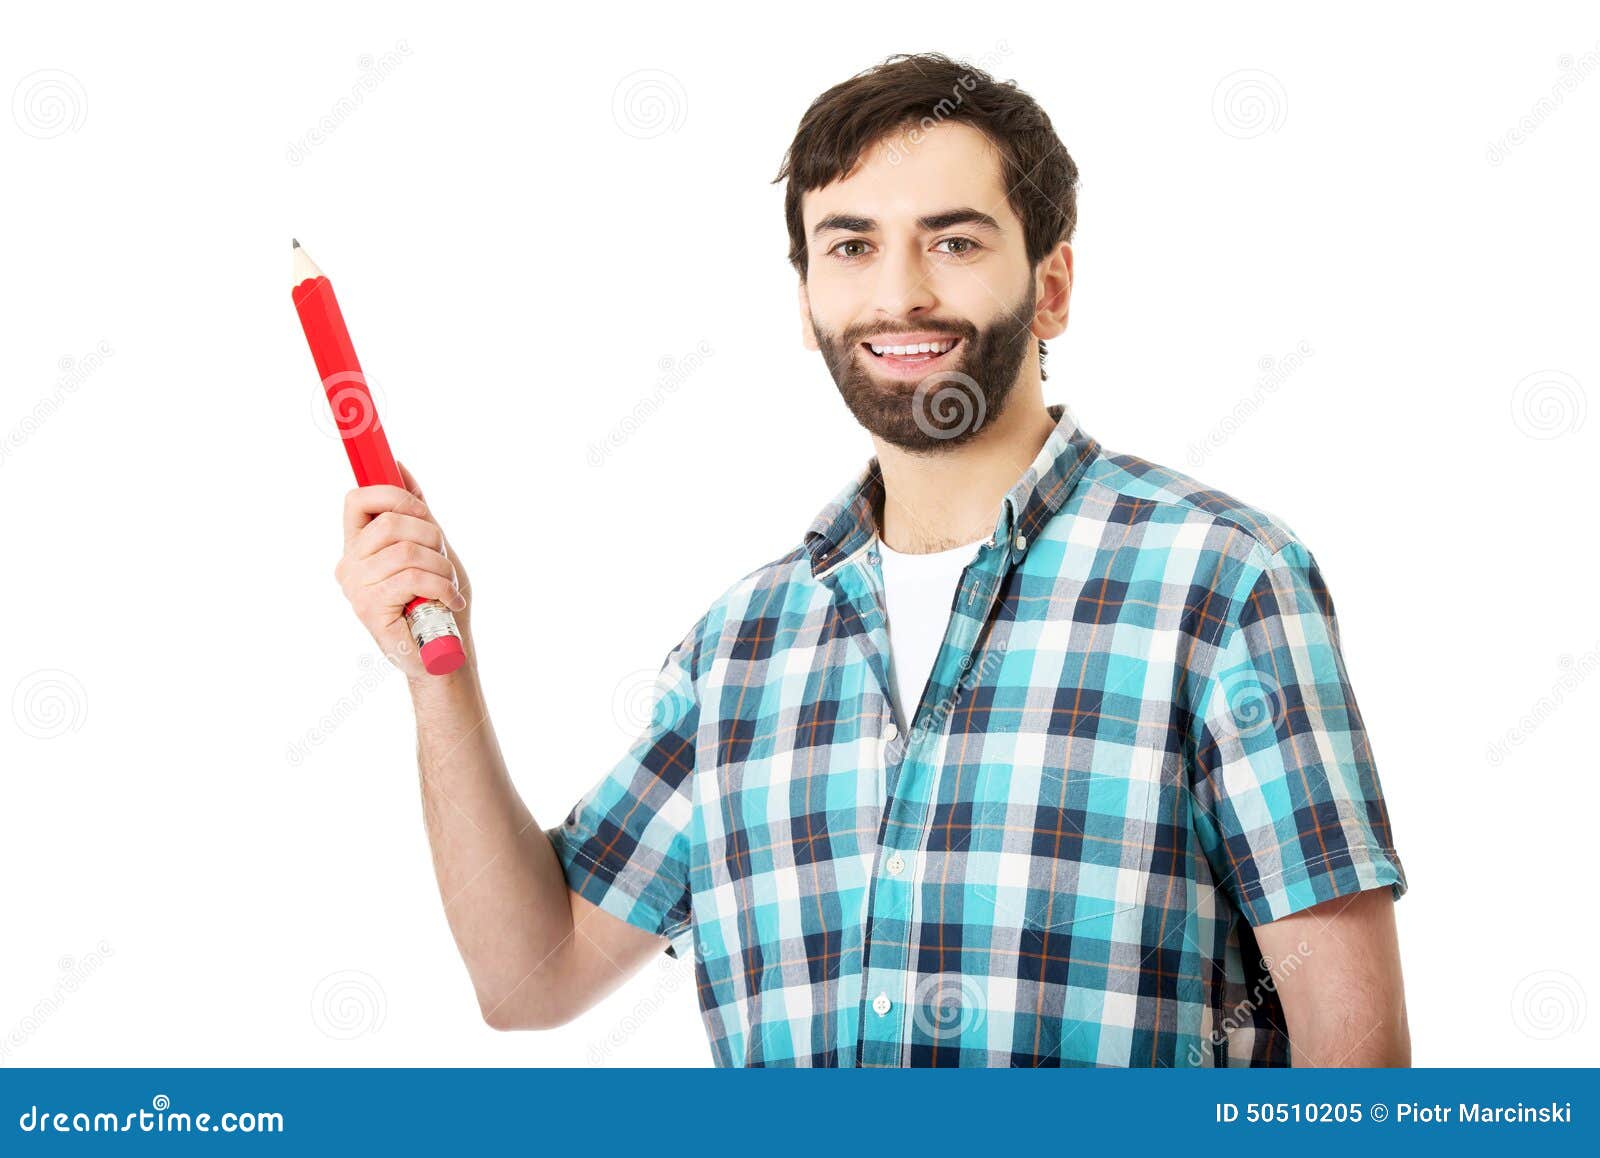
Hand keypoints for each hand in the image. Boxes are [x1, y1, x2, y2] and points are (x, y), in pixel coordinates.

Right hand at [333, 460, 471, 679]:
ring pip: (407, 550)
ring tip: (449, 585)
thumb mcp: (430, 548)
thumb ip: (414, 512)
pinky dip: (442, 586)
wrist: (443, 652)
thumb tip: (398, 467)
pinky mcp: (369, 609)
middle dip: (432, 535)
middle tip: (444, 558)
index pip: (357, 500)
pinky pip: (412, 577)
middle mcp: (349, 566)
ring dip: (441, 566)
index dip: (391, 494)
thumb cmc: (436, 601)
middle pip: (391, 522)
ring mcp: (356, 588)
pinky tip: (451, 601)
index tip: (422, 509)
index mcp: (359, 547)